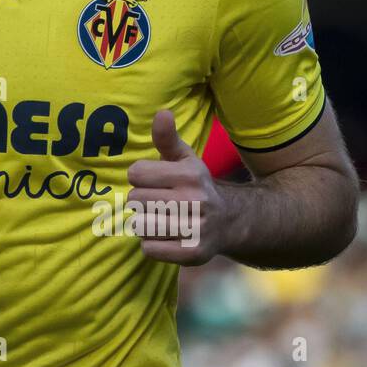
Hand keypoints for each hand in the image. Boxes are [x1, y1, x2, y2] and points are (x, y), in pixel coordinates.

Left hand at [125, 109, 230, 265]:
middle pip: (135, 200)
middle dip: (141, 201)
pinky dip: (151, 244)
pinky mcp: (193, 253)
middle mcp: (197, 200)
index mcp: (191, 174)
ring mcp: (197, 229)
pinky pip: (149, 249)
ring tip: (161, 219)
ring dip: (145, 224)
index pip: (135, 173)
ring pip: (140, 225)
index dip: (139, 177)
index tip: (153, 181)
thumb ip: (167, 137)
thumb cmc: (194, 185)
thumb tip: (162, 113)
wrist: (230, 221)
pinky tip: (166, 237)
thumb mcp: (184, 158)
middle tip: (158, 203)